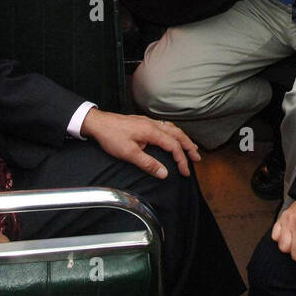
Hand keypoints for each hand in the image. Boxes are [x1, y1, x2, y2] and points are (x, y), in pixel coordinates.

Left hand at [80, 108, 199, 178]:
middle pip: (178, 134)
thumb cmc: (112, 137)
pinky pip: (165, 126)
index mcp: (152, 132)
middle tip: (197, 158)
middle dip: (189, 146)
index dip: (181, 159)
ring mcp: (149, 122)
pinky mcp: (144, 122)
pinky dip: (174, 132)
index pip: (173, 146)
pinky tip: (173, 136)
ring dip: (183, 138)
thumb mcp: (129, 153)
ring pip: (172, 128)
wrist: (98, 123)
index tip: (185, 171)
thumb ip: (148, 163)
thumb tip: (165, 174)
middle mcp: (153, 124)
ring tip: (191, 148)